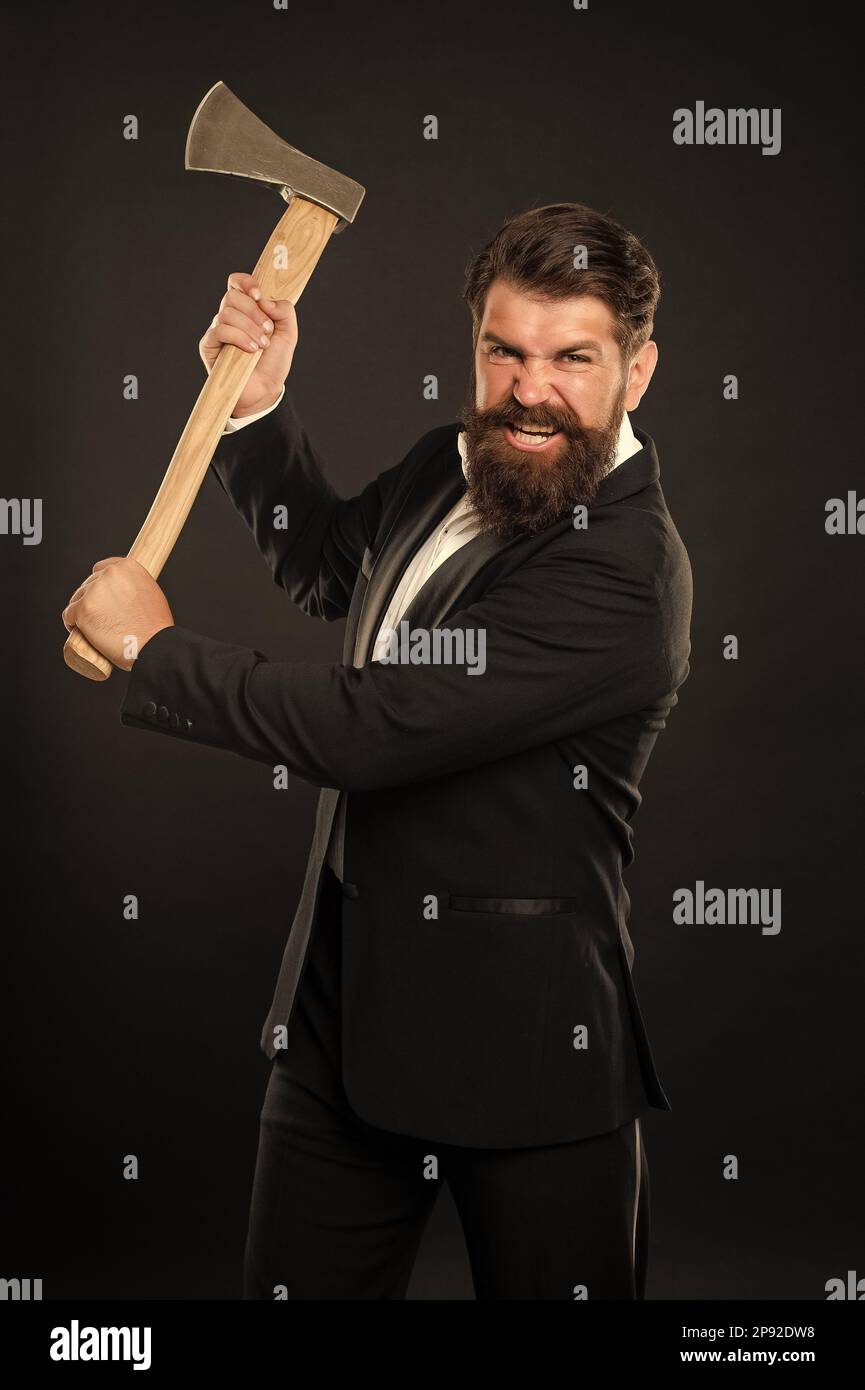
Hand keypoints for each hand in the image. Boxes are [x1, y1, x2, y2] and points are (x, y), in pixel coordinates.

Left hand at [62, 557, 173, 670]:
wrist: (155, 645)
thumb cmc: (156, 626)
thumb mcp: (150, 592)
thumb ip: (133, 586)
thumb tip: (122, 592)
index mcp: (127, 566)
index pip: (101, 569)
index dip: (100, 584)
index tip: (102, 597)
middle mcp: (109, 573)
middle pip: (88, 584)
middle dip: (91, 599)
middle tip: (100, 617)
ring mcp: (94, 591)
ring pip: (77, 599)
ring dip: (81, 611)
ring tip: (91, 627)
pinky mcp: (83, 609)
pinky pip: (68, 614)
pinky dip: (72, 623)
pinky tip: (80, 631)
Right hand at [199, 271, 297, 415]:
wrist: (265, 390)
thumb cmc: (273, 362)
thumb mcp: (288, 334)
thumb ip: (285, 311)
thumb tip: (265, 300)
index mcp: (246, 308)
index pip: (236, 283)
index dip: (245, 282)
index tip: (259, 294)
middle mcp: (229, 316)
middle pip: (232, 296)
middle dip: (253, 311)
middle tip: (267, 329)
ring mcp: (218, 330)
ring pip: (227, 313)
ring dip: (249, 327)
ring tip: (262, 345)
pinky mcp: (209, 345)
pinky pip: (220, 330)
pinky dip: (238, 337)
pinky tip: (251, 350)